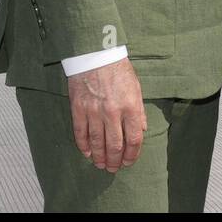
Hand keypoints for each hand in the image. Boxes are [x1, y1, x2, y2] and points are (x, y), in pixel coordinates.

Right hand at [68, 57, 146, 172]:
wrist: (95, 53)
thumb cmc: (118, 69)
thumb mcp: (136, 87)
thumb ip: (139, 110)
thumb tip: (142, 130)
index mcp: (130, 106)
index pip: (134, 139)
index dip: (132, 154)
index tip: (129, 161)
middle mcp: (113, 112)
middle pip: (115, 145)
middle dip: (115, 161)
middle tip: (114, 168)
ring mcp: (94, 111)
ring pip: (97, 142)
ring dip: (100, 157)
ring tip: (101, 165)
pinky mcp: (78, 108)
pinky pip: (80, 133)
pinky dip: (84, 146)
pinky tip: (87, 153)